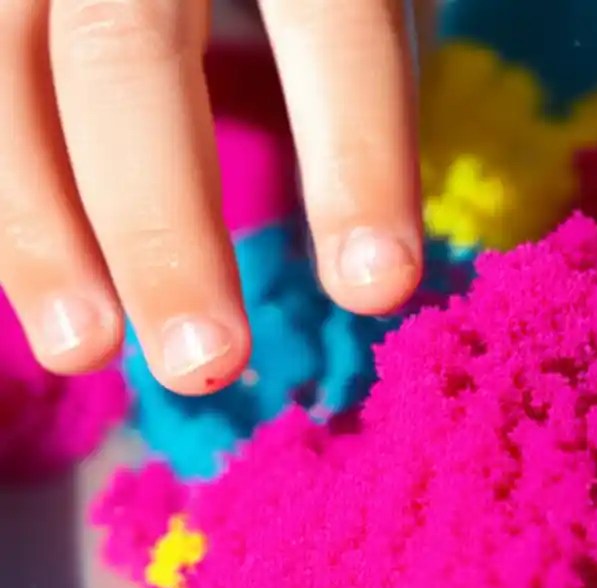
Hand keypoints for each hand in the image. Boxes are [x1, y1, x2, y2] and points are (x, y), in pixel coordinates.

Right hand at [0, 0, 427, 394]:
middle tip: (207, 364)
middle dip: (162, 229)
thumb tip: (366, 252)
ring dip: (32, 227)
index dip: (357, 159)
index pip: (336, 29)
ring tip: (85, 347)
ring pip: (0, 69)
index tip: (378, 288)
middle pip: (126, 60)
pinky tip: (30, 276)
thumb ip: (358, 69)